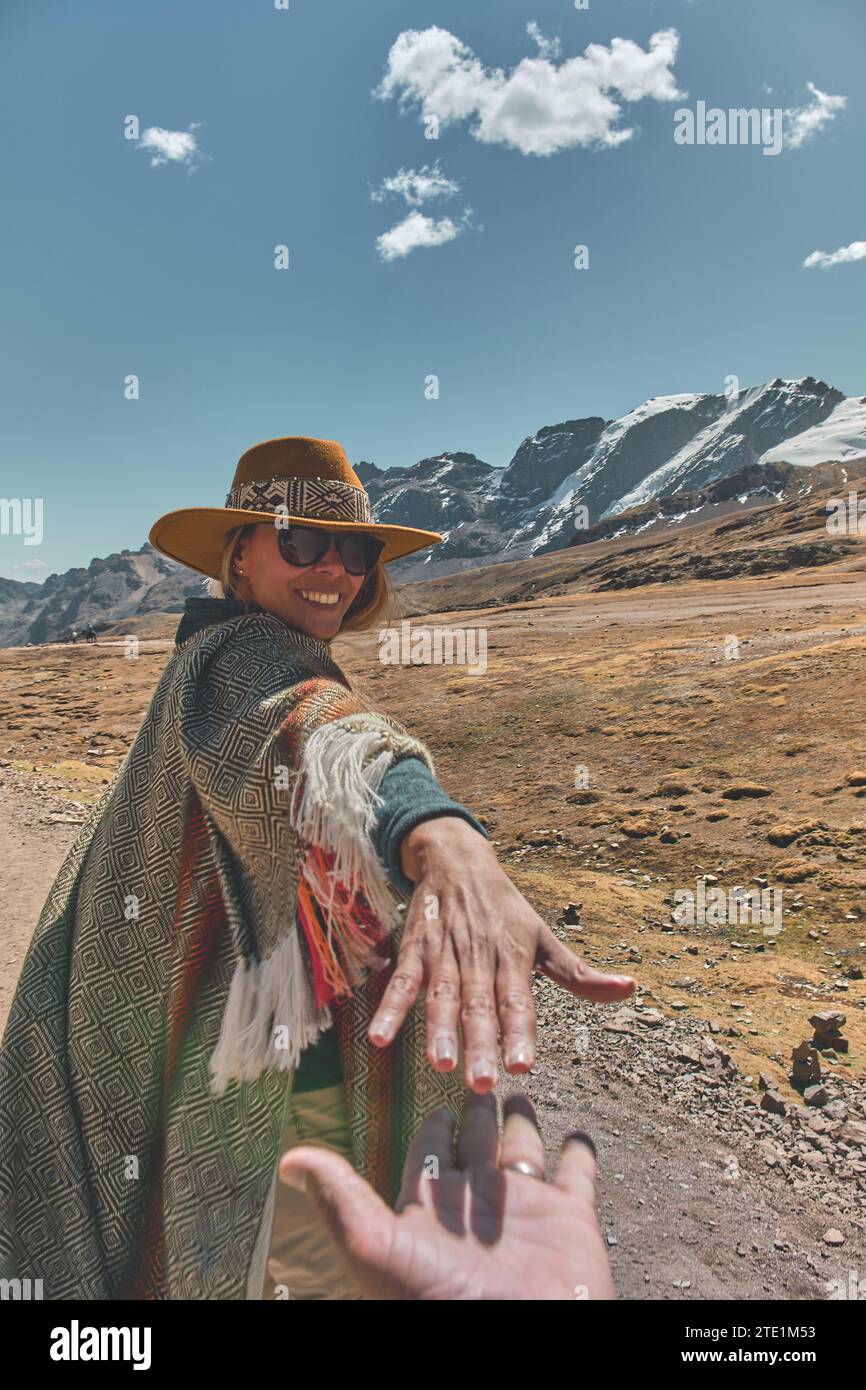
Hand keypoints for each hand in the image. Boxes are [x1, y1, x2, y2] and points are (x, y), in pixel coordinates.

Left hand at [279, 1091, 613, 1299]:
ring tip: (518, 1093)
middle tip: (476, 1078)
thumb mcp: (377, 1247)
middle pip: (475, 1141)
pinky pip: (578, 1175)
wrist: (522, 1334)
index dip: (429, 1125)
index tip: (432, 1098)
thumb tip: (290, 1159)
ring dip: (522, 1122)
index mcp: (432, 1205)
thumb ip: (340, 1199)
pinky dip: (580, 1154)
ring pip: (523, 1150)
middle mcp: (477, 1201)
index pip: (427, 1150)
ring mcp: (526, 1207)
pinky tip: (579, 1136)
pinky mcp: (571, 1217)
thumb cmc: (441, 1302)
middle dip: (476, 1111)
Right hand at [368, 816, 634, 1089]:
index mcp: (513, 956)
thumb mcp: (543, 936)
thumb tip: (629, 989)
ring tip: (439, 1062)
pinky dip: (389, 1008)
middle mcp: (479, 956)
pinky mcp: (414, 950)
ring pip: (441, 995)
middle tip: (483, 1082)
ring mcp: (444, 953)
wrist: (457, 860)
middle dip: (480, 1042)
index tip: (523, 1066)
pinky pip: (400, 982)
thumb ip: (578, 973)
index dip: (520, 1031)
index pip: (518, 1000)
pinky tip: (379, 1038)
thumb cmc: (505, 909)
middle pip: (479, 1004)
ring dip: (438, 1029)